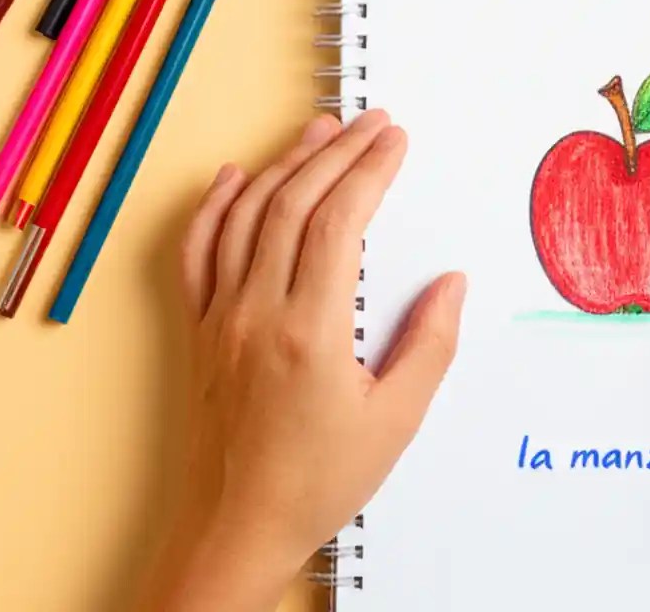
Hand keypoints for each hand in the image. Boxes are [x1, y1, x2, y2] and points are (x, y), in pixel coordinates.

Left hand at [146, 111, 466, 610]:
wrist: (238, 527)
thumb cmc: (318, 481)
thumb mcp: (396, 420)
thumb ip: (429, 346)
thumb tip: (451, 284)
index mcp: (309, 331)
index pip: (338, 222)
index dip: (369, 172)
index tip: (396, 142)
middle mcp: (256, 312)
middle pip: (292, 205)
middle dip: (337, 153)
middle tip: (371, 123)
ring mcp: (220, 318)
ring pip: (245, 218)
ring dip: (284, 166)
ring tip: (319, 131)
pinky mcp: (200, 332)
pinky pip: (197, 254)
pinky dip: (214, 208)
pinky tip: (234, 178)